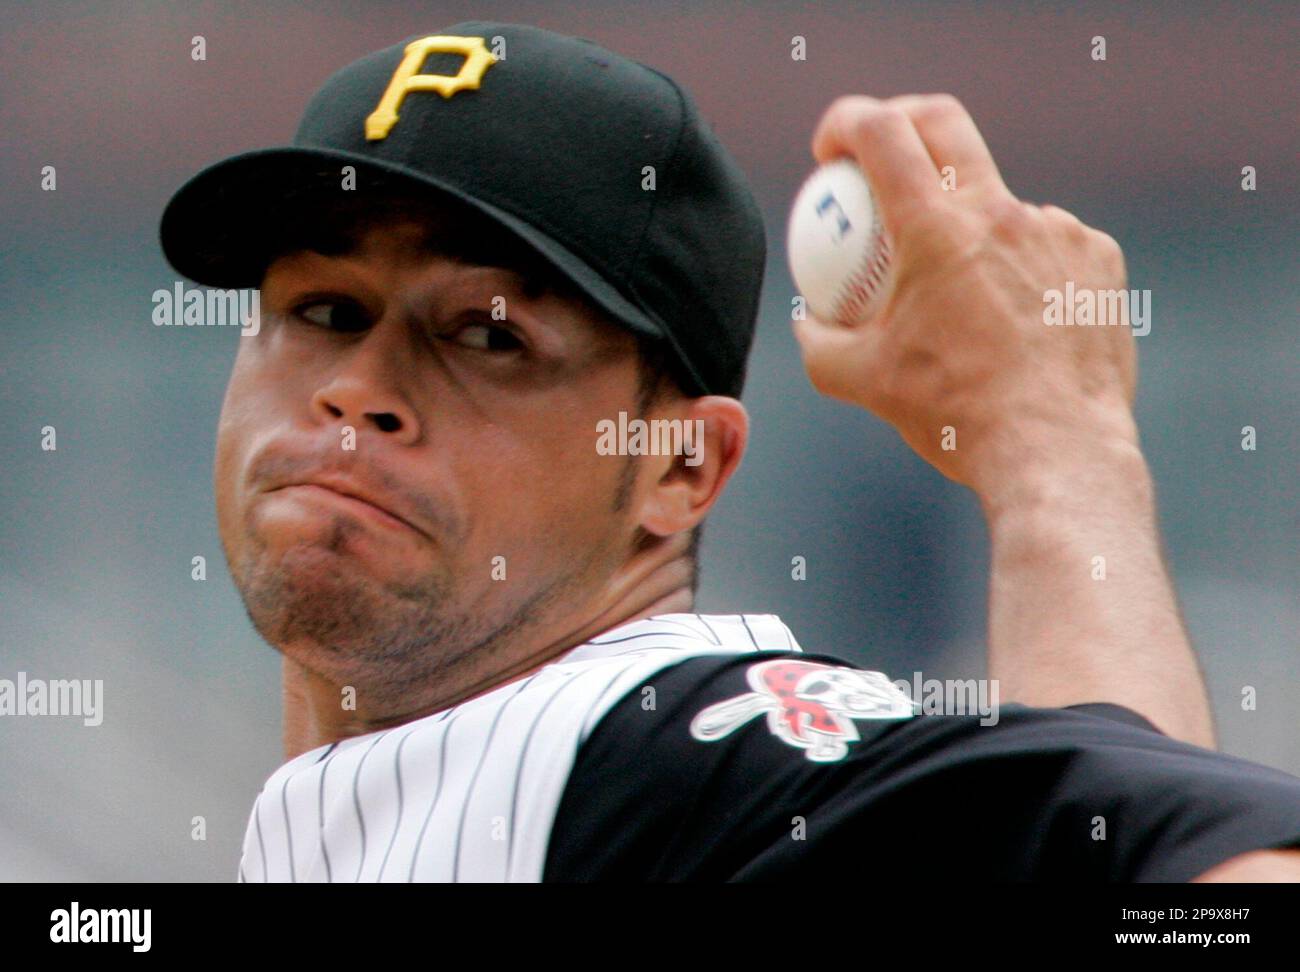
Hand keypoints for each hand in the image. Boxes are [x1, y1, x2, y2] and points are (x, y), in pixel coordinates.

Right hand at [794, 94, 1138, 499]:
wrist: (1057, 453)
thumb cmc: (956, 417)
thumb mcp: (865, 384)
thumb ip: (820, 345)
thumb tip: (809, 322)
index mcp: (936, 231)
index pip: (882, 132)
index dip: (846, 122)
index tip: (831, 150)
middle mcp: (1001, 214)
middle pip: (944, 124)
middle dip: (901, 122)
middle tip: (883, 162)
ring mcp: (1058, 231)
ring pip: (998, 202)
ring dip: (969, 227)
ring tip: (962, 297)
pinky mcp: (1097, 259)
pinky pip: (1048, 243)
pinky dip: (1021, 266)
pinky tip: (1015, 319)